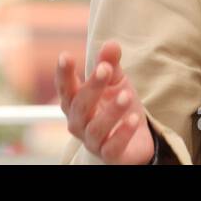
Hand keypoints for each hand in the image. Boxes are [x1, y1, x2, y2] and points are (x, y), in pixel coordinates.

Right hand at [57, 39, 155, 163]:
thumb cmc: (119, 106)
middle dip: (92, 87)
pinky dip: (122, 134)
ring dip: (110, 111)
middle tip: (105, 69)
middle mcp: (80, 123)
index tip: (66, 55)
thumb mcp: (117, 82)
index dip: (64, 74)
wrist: (136, 139)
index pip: (66, 88)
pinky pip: (112, 147)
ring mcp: (93, 142)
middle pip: (79, 106)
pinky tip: (133, 119)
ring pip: (95, 128)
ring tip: (126, 95)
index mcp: (77, 103)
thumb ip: (111, 64)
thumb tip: (111, 44)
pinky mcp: (110, 156)